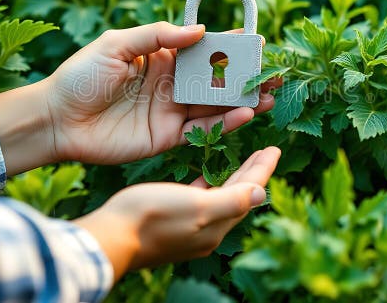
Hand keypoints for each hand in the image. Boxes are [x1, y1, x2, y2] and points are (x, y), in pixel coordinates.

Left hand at [43, 22, 277, 164]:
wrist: (57, 120)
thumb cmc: (80, 77)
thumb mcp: (116, 45)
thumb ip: (157, 36)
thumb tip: (200, 30)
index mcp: (160, 57)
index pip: (202, 48)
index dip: (228, 44)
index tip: (255, 40)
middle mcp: (171, 83)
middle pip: (215, 79)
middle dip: (244, 76)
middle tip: (273, 73)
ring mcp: (170, 111)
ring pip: (214, 106)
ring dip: (241, 101)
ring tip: (267, 96)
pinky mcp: (166, 137)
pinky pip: (201, 130)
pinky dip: (223, 124)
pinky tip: (242, 115)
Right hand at [77, 146, 280, 279]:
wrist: (112, 238)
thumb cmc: (152, 217)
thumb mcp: (196, 206)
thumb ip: (230, 201)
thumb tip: (260, 193)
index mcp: (217, 224)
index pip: (249, 192)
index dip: (263, 169)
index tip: (274, 148)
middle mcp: (208, 229)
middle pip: (238, 195)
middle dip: (252, 172)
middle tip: (265, 151)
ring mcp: (191, 229)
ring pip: (221, 198)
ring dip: (233, 178)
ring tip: (242, 161)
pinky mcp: (173, 225)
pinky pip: (200, 201)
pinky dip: (209, 186)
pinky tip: (206, 177)